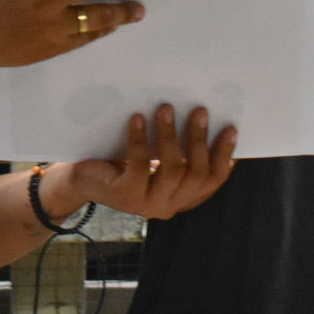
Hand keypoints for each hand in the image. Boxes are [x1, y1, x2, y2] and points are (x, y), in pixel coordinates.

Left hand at [48, 104, 236, 219]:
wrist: (82, 179)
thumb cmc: (124, 163)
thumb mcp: (155, 159)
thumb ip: (178, 151)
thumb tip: (203, 116)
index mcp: (182, 198)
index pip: (212, 180)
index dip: (224, 155)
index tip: (230, 128)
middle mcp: (169, 206)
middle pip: (195, 173)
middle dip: (199, 139)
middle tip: (199, 110)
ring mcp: (147, 204)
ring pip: (172, 170)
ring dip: (170, 136)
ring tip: (166, 107)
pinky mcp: (125, 196)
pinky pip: (140, 165)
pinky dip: (140, 139)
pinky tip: (138, 118)